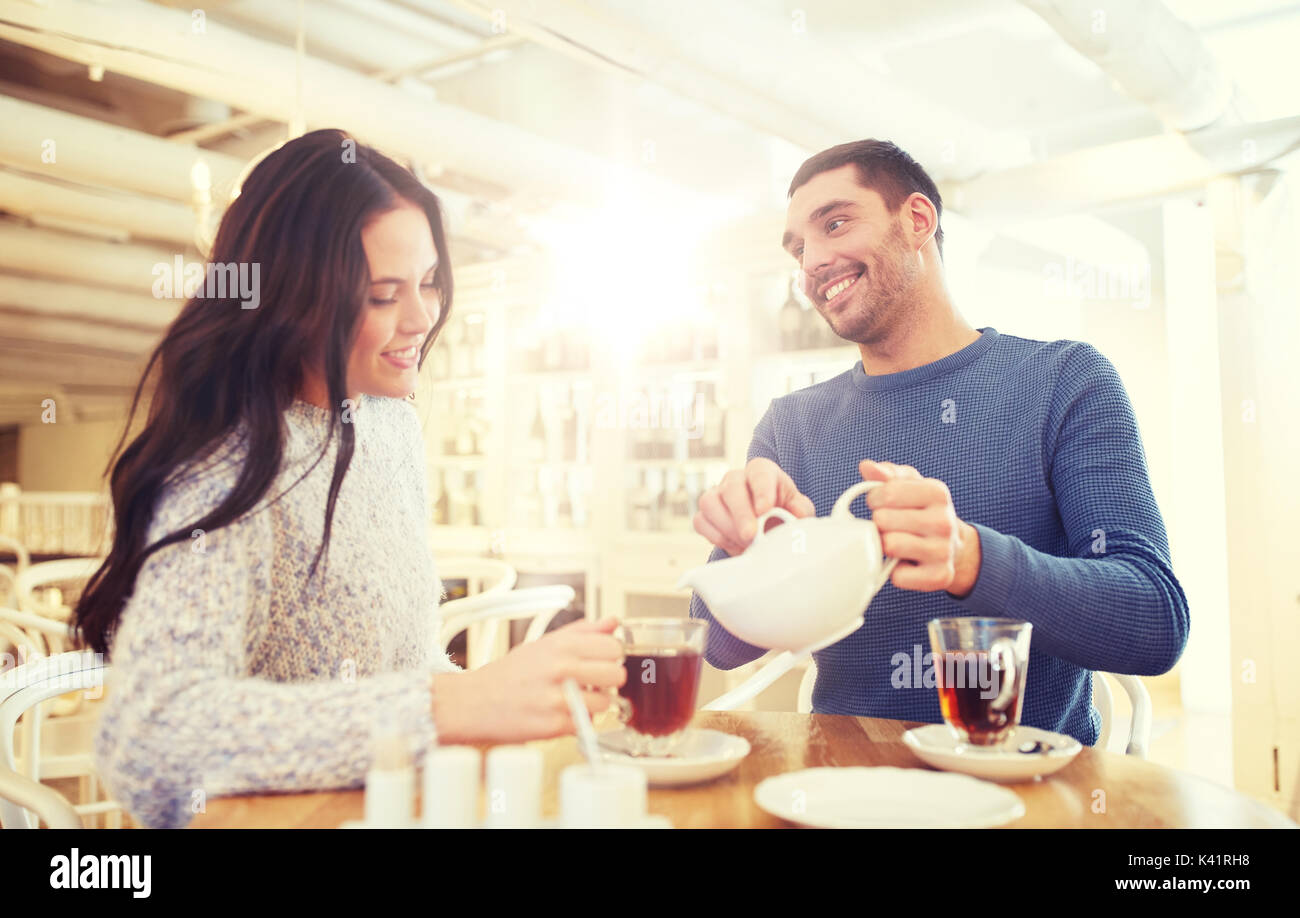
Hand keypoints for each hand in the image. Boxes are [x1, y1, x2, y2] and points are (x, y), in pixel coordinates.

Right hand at [431, 617, 625, 743]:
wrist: (476, 702)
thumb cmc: (510, 674)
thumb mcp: (545, 643)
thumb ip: (583, 631)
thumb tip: (613, 622)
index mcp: (561, 645)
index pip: (613, 647)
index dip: (610, 655)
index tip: (601, 660)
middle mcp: (561, 669)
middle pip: (616, 675)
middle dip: (607, 680)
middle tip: (592, 681)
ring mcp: (558, 699)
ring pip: (606, 703)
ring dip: (594, 703)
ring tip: (575, 699)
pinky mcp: (554, 726)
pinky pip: (587, 724)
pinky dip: (578, 721)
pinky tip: (563, 713)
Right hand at [694, 457, 815, 556]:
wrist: (766, 527)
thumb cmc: (783, 512)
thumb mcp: (799, 510)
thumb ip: (801, 510)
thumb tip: (796, 514)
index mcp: (762, 471)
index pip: (759, 473)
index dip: (761, 491)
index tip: (765, 509)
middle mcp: (736, 479)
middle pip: (731, 488)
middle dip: (741, 514)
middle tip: (751, 535)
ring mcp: (717, 495)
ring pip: (710, 503)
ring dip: (727, 526)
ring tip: (745, 543)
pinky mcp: (705, 514)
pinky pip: (701, 521)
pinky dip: (716, 536)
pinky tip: (733, 544)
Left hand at [859, 460, 981, 596]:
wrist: (954, 547)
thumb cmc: (923, 511)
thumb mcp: (909, 485)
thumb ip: (886, 474)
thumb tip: (867, 466)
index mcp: (937, 493)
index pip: (887, 493)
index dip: (875, 499)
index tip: (882, 503)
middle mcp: (944, 521)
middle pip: (883, 520)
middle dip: (879, 523)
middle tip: (891, 526)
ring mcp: (944, 550)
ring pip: (890, 545)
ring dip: (885, 546)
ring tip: (896, 542)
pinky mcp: (940, 576)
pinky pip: (897, 576)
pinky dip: (895, 571)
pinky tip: (906, 563)